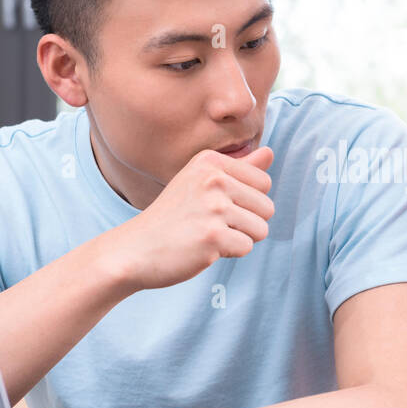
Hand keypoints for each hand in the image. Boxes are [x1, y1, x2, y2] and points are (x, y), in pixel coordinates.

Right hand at [107, 146, 274, 291]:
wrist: (135, 249)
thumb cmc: (172, 217)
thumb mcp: (200, 182)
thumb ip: (239, 168)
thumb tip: (271, 153)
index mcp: (211, 162)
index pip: (263, 181)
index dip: (246, 201)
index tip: (215, 206)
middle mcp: (213, 179)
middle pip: (267, 206)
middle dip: (247, 222)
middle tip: (212, 224)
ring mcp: (213, 208)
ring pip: (261, 229)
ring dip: (240, 239)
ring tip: (209, 235)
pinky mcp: (213, 236)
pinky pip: (246, 247)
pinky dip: (229, 253)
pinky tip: (204, 248)